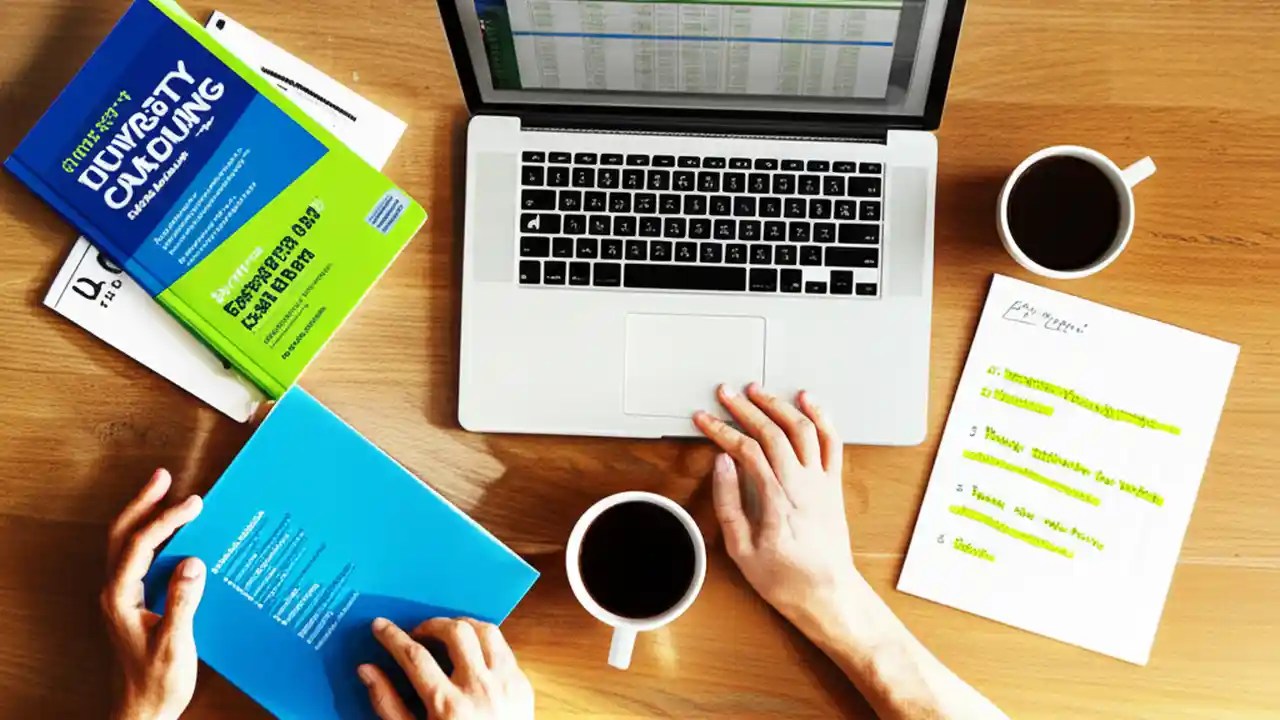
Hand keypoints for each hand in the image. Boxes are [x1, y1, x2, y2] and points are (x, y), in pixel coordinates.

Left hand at [103, 468, 205, 719]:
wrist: (141, 713)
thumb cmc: (156, 683)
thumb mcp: (174, 644)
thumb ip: (183, 602)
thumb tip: (193, 562)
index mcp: (121, 598)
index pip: (141, 545)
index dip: (167, 519)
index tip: (195, 503)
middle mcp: (115, 592)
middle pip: (122, 535)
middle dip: (142, 502)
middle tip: (164, 476)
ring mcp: (122, 597)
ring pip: (126, 545)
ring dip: (144, 516)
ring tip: (166, 492)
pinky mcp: (132, 603)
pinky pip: (138, 559)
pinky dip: (153, 538)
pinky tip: (174, 534)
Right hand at [361, 617, 533, 719]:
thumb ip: (388, 704)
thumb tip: (367, 671)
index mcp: (447, 706)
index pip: (415, 657)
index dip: (393, 637)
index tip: (381, 626)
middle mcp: (479, 689)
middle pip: (455, 633)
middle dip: (432, 625)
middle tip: (418, 633)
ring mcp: (505, 684)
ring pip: (485, 631)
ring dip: (462, 625)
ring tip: (446, 634)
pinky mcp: (521, 683)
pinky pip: (504, 647)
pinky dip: (485, 641)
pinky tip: (472, 650)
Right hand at [693, 384, 861, 630]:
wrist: (826, 593)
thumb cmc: (784, 578)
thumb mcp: (741, 550)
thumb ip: (729, 503)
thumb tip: (722, 465)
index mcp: (775, 501)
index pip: (745, 450)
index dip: (720, 430)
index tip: (704, 419)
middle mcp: (802, 485)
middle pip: (772, 432)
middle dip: (744, 408)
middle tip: (725, 394)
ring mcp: (821, 482)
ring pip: (802, 429)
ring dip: (778, 405)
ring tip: (758, 391)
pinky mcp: (833, 484)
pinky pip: (831, 441)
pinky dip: (820, 417)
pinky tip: (807, 401)